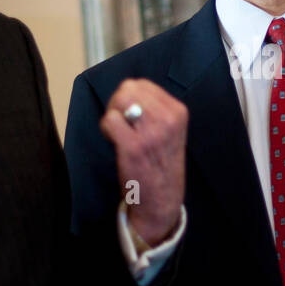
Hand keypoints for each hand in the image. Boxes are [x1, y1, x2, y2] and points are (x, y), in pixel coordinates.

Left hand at [100, 79, 186, 245]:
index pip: (143, 85)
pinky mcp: (133, 146)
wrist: (162, 200)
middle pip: (129, 88)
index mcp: (178, 112)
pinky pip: (110, 120)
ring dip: (113, 115)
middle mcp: (168, 119)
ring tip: (119, 133)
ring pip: (119, 101)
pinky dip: (106, 130)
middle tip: (122, 125)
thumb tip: (129, 91)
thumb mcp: (171, 131)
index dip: (130, 97)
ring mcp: (151, 133)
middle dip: (119, 104)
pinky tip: (115, 142)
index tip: (132, 117)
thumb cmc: (162, 165)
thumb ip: (156, 110)